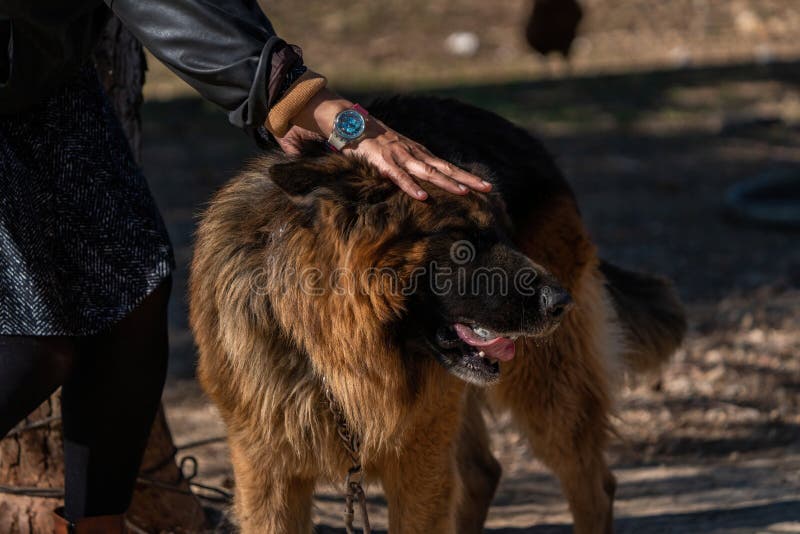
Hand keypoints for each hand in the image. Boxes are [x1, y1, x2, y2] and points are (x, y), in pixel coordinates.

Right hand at [282, 88, 491, 199]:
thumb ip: (404, 167)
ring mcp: (398, 155)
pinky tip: (423, 197)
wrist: (344, 119)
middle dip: (466, 179)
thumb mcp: (391, 155)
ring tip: (464, 193)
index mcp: (416, 152)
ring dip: (445, 182)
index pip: (446, 166)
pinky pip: (398, 176)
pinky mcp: (381, 160)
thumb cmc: (367, 140)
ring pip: (426, 172)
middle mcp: (412, 152)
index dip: (465, 176)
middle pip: (444, 168)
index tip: (486, 186)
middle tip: (488, 190)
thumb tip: (417, 183)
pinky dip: (410, 186)